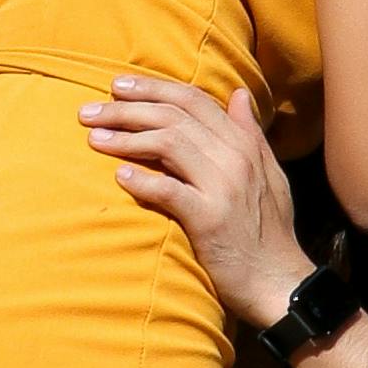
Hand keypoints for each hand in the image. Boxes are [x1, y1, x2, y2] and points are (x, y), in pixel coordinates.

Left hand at [84, 71, 304, 323]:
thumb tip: (237, 94)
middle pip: (174, 117)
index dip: (152, 88)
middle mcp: (235, 158)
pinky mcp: (211, 220)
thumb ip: (249, 134)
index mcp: (244, 145)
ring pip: (169, 144)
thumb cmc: (269, 232)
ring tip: (93, 139)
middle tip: (88, 111)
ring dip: (126, 138)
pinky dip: (143, 181)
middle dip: (127, 108)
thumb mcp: (268, 174)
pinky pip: (171, 191)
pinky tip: (119, 176)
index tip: (117, 86)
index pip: (193, 100)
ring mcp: (223, 187)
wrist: (278, 282)